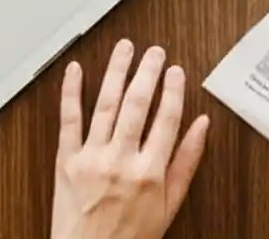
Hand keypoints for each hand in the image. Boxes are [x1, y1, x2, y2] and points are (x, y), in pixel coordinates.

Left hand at [51, 39, 210, 238]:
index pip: (166, 118)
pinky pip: (68, 120)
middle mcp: (121, 160)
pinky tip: (75, 69)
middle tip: (155, 51)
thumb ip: (187, 162)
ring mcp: (92, 158)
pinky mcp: (66, 161)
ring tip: (125, 48)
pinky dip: (71, 92)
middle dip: (148, 72)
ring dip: (116, 71)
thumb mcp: (170, 206)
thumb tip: (203, 126)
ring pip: (106, 104)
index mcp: (150, 172)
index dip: (173, 90)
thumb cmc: (130, 237)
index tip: (177, 71)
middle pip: (137, 104)